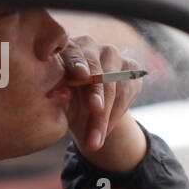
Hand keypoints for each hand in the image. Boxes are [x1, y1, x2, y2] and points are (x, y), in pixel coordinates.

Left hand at [59, 36, 147, 170]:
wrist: (84, 108)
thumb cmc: (63, 100)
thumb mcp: (57, 98)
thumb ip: (58, 94)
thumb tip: (58, 97)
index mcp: (66, 48)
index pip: (74, 53)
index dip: (78, 63)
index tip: (81, 76)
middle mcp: (91, 46)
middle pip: (98, 73)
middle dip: (97, 99)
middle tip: (93, 119)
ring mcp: (113, 54)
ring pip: (114, 85)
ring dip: (105, 117)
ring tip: (95, 142)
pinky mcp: (131, 67)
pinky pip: (128, 91)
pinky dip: (116, 114)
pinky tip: (105, 132)